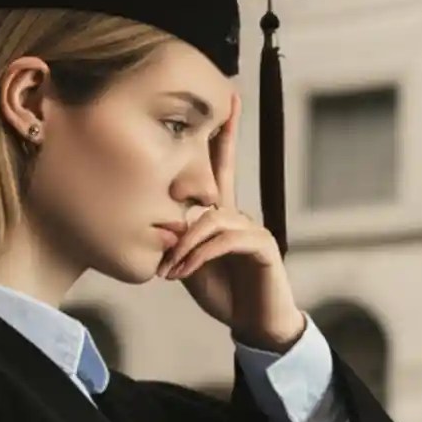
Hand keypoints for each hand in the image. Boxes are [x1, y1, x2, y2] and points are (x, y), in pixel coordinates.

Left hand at [156, 95, 305, 351]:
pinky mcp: (263, 246)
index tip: (229, 98)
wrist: (255, 323)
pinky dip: (199, 254)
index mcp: (221, 216)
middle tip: (191, 194)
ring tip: (170, 271)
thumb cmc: (224, 292)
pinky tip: (185, 272)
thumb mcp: (189, 264)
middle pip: (211, 191)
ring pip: (211, 219)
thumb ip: (178, 240)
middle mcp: (239, 216)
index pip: (222, 166)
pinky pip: (225, 238)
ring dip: (185, 245)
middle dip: (197, 195)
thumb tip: (159, 224)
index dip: (226, 133)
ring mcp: (253, 229)